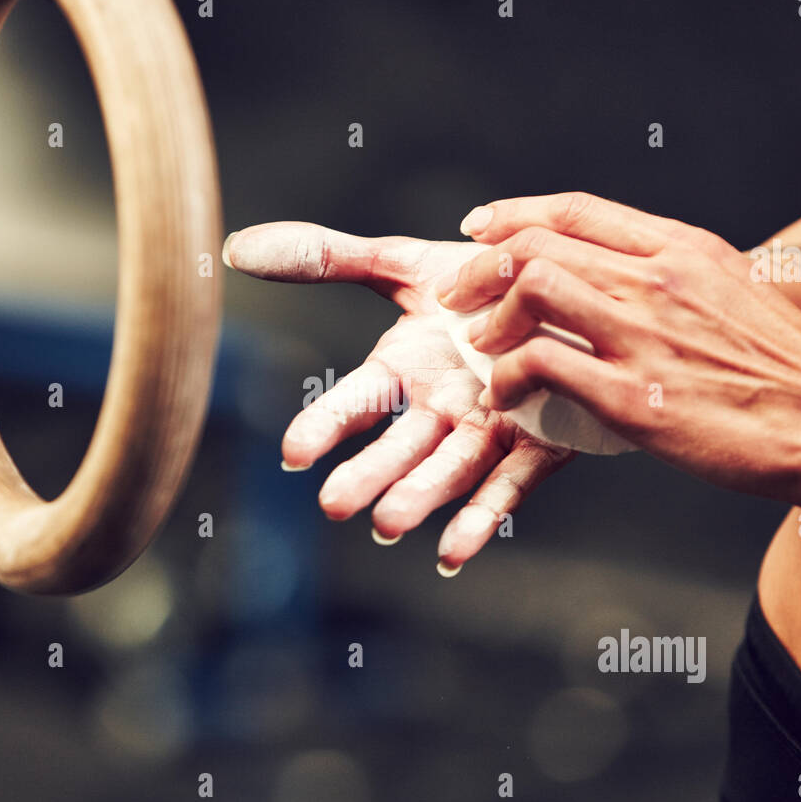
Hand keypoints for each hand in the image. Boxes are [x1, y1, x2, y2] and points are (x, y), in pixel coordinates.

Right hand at [224, 221, 574, 570]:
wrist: (564, 285)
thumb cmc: (480, 279)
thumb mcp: (404, 263)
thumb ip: (327, 258)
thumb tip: (236, 248)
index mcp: (403, 371)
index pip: (355, 402)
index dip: (325, 425)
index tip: (293, 453)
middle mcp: (440, 409)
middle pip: (398, 447)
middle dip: (368, 475)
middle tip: (335, 506)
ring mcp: (488, 429)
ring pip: (450, 469)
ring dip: (420, 497)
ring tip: (389, 524)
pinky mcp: (540, 443)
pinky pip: (510, 485)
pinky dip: (484, 518)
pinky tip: (454, 552)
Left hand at [438, 193, 800, 508]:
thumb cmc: (789, 367)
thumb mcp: (735, 292)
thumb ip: (674, 278)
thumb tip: (618, 279)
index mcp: (683, 249)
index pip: (576, 209)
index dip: (513, 214)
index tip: (479, 229)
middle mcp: (660, 279)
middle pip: (539, 244)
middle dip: (481, 268)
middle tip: (459, 299)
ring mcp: (646, 335)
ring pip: (532, 290)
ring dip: (489, 320)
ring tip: (481, 349)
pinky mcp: (636, 399)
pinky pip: (541, 368)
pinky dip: (507, 381)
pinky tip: (507, 399)